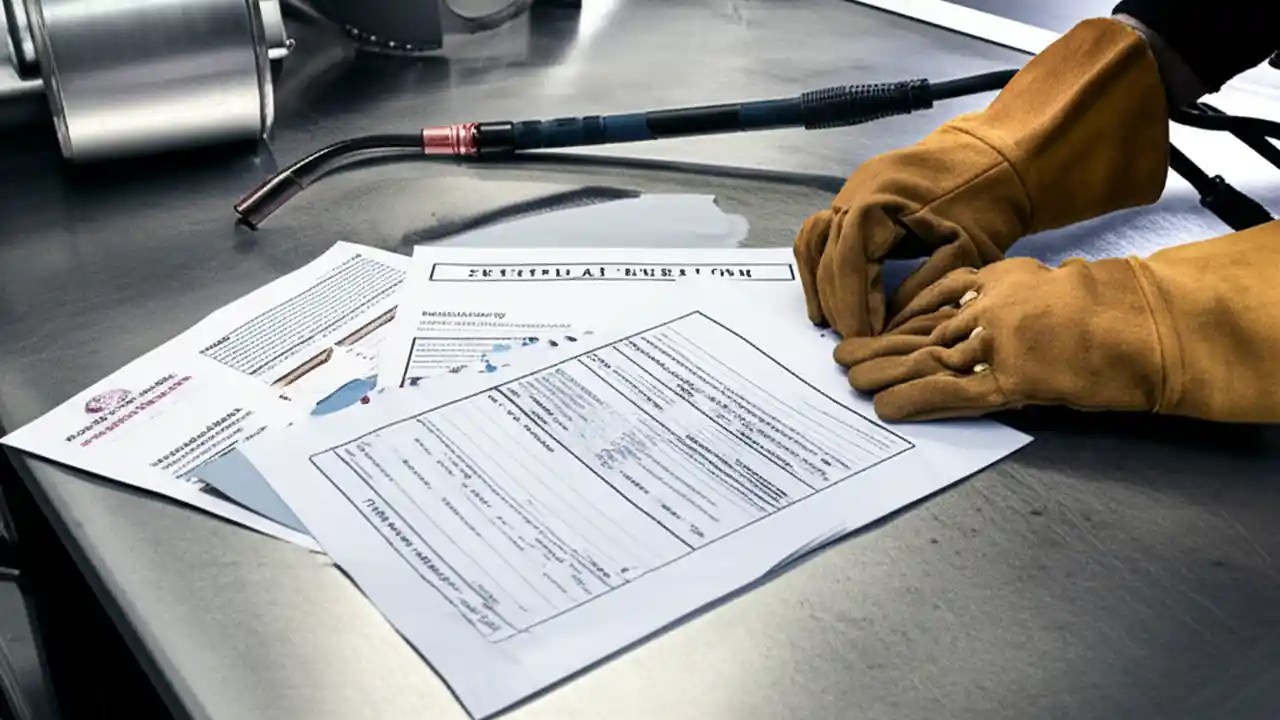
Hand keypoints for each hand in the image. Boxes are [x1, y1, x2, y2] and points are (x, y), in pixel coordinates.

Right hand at [794, 17, 1167, 339]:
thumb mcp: (964, 253)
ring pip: (816, 244)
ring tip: (832, 322)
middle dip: (838, 303)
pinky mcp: (856, 192)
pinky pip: (823, 230)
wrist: (999, 154)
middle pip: (828, 258)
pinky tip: (825, 294)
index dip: (851, 306)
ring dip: (821, 285)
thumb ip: (921, 290)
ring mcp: (850, 189)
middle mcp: (854, 192)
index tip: (861, 339)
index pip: (848, 265)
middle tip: (853, 340)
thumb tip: (888, 327)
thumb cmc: (988, 201)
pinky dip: (820, 262)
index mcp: (876, 203)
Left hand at [837, 219, 1279, 423]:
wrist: (1144, 324)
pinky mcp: (1010, 379)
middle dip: (881, 345)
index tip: (875, 327)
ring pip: (928, 358)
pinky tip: (887, 406)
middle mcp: (991, 306)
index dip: (901, 319)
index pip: (936, 298)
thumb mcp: (1049, 284)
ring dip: (887, 371)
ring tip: (853, 381)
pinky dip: (916, 399)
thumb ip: (1007, 297)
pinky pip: (952, 392)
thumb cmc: (1109, 307)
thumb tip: (971, 321)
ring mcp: (998, 342)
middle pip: (923, 329)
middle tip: (843, 355)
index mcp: (1000, 278)